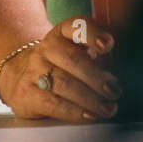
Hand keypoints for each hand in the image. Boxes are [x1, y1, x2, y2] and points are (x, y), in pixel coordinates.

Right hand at [0, 17, 121, 120]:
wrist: (24, 76)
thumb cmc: (63, 65)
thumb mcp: (80, 51)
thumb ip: (99, 56)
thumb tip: (118, 73)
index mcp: (63, 31)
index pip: (78, 26)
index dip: (94, 34)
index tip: (108, 45)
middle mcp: (47, 48)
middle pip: (72, 60)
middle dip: (97, 77)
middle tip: (115, 90)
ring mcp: (34, 71)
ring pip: (64, 83)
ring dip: (90, 98)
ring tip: (108, 108)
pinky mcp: (27, 95)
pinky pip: (53, 104)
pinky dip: (75, 112)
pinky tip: (90, 115)